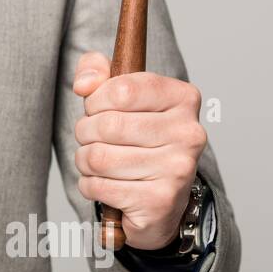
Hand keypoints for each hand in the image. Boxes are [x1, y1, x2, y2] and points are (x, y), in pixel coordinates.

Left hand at [71, 52, 205, 250]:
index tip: (97, 108)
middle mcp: (189, 133)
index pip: (122, 89)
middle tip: (92, 138)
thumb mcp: (117, 94)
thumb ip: (96, 70)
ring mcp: (178, 169)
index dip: (96, 100)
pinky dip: (90, 186)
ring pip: (99, 158)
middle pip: (108, 125)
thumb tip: (83, 85)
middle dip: (85, 132)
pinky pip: (99, 186)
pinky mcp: (160, 201)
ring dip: (85, 160)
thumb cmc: (135, 138)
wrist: (159, 198)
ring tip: (97, 162)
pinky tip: (106, 185)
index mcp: (183, 98)